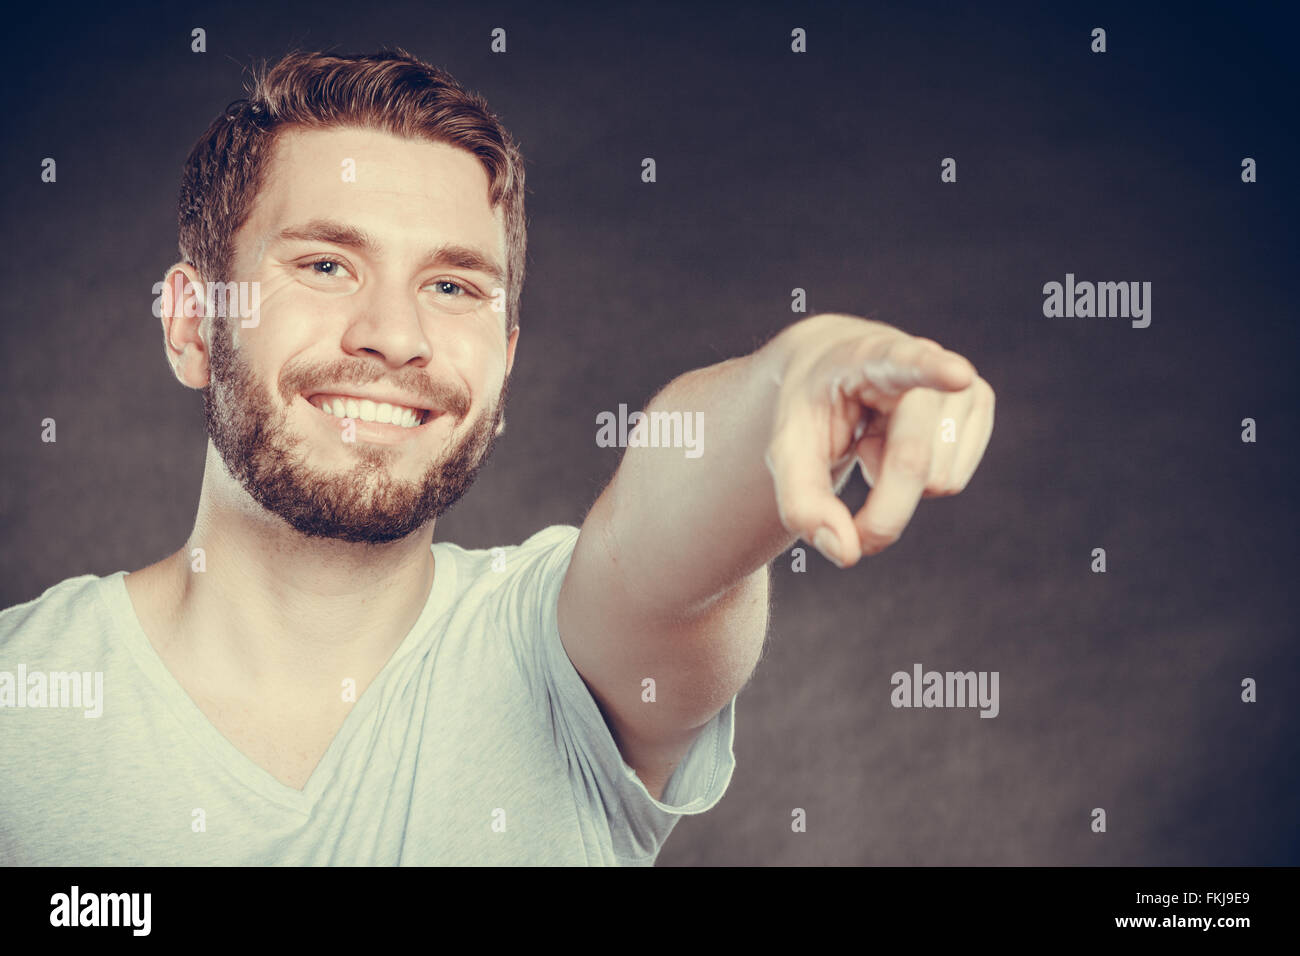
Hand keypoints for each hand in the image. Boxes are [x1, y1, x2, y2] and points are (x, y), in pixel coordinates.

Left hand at [763, 313, 994, 566]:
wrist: (836, 370)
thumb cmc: (811, 409)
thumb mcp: (787, 451)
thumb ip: (802, 505)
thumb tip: (847, 554)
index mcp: (869, 356)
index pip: (903, 362)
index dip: (932, 369)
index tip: (957, 376)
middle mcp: (925, 357)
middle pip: (911, 462)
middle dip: (880, 509)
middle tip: (841, 512)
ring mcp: (960, 380)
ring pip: (937, 481)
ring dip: (894, 482)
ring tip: (872, 437)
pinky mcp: (980, 401)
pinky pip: (953, 481)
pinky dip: (917, 481)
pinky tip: (897, 441)